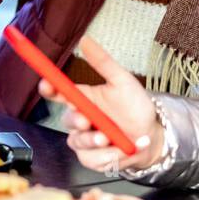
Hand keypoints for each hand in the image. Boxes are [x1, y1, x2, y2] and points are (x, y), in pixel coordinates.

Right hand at [40, 35, 161, 174]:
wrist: (151, 136)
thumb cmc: (136, 107)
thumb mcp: (122, 81)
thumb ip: (103, 62)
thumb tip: (85, 40)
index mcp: (84, 99)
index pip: (58, 93)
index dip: (49, 88)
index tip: (46, 84)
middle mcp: (81, 119)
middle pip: (66, 120)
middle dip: (75, 121)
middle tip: (86, 121)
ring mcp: (84, 140)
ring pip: (76, 142)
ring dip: (92, 141)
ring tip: (110, 139)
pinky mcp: (91, 158)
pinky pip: (89, 159)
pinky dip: (106, 156)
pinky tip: (119, 150)